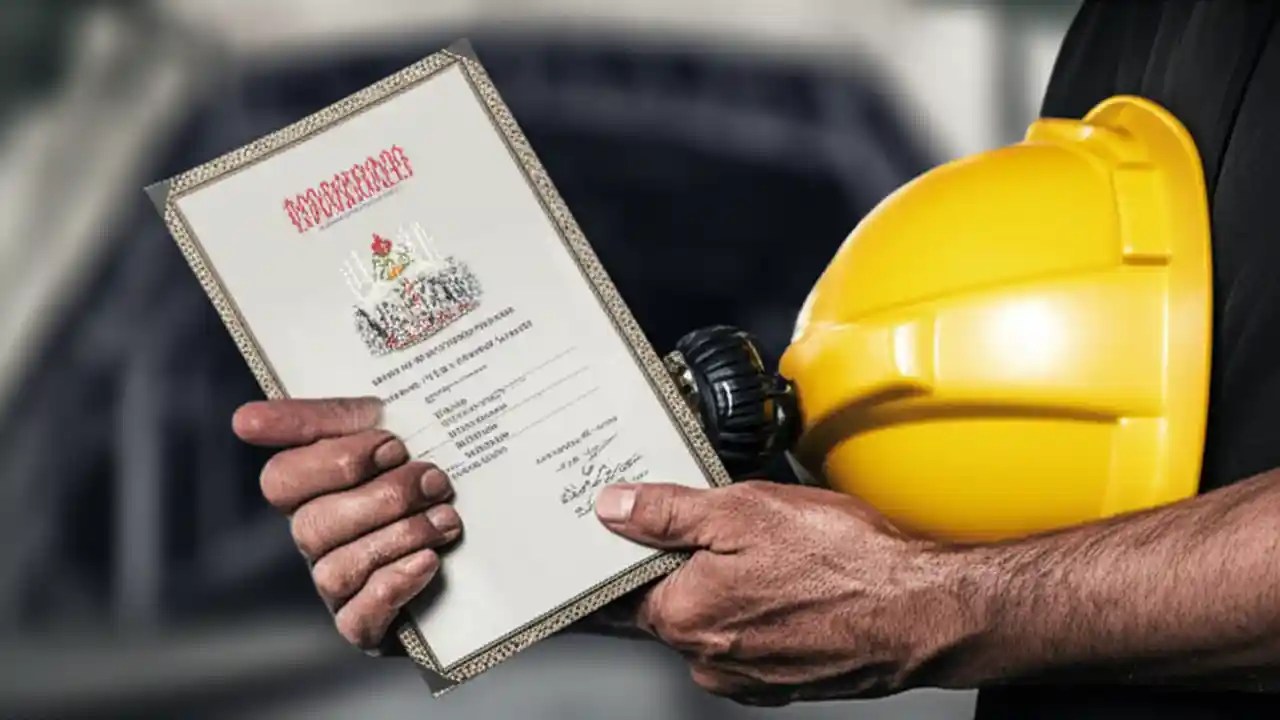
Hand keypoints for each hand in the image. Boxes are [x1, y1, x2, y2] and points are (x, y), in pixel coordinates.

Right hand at [232, 397, 461, 652]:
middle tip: (434, 480)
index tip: (387, 440)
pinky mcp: (364, 626)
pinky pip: (358, 616)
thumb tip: (249, 419)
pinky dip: (394, 585)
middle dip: (384, 498)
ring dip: (399, 537)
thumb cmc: (427, 482)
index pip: (281, 479)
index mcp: (312, 491)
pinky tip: (428, 561)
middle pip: (312, 524)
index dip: (331, 457)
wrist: (483, 551)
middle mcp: (316, 539)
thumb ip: (347, 417)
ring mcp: (336, 586)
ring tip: (446, 520)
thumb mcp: (397, 435)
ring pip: (338, 568)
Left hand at [593, 481, 979, 704]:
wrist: (922, 613)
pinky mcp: (780, 681)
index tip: (625, 531)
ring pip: (711, 621)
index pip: (618, 588)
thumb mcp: (744, 509)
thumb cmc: (844, 564)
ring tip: (770, 552)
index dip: (622, 551)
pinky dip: (759, 612)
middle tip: (721, 526)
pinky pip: (749, 640)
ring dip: (725, 588)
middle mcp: (706, 658)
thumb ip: (668, 511)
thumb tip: (616, 508)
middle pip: (666, 603)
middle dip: (682, 564)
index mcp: (683, 615)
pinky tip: (790, 582)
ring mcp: (745, 676)